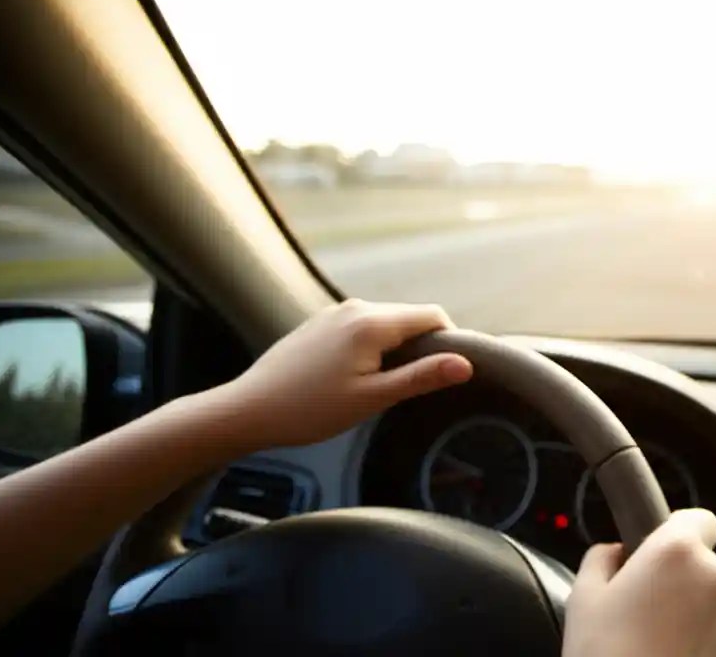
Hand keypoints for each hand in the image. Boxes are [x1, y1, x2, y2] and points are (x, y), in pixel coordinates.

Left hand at [223, 299, 472, 448]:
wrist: (250, 408)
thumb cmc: (310, 409)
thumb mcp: (373, 398)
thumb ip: (421, 377)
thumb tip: (466, 364)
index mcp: (372, 322)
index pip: (433, 316)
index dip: (450, 342)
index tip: (447, 374)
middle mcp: (355, 307)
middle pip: (410, 318)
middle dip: (422, 347)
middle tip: (414, 388)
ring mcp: (335, 313)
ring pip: (386, 323)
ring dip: (396, 348)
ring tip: (381, 387)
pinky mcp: (321, 323)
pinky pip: (362, 327)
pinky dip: (373, 347)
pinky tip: (355, 378)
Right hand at [564, 509, 715, 656]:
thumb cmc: (602, 654)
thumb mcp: (584, 595)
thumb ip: (604, 557)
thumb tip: (618, 553)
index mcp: (678, 552)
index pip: (700, 517)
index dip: (678, 530)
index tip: (657, 549)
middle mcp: (714, 580)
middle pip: (704, 565)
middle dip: (679, 579)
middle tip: (643, 605)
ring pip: (712, 604)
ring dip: (691, 614)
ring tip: (653, 640)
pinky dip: (701, 645)